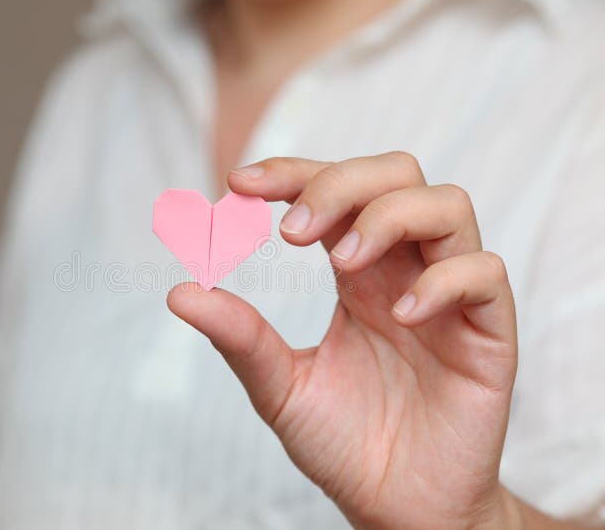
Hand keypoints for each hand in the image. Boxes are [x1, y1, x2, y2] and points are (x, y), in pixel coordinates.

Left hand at [168, 153, 518, 528]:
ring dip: (388, 218)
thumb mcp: (281, 388)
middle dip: (340, 184)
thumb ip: (241, 338)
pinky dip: (440, 281)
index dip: (291, 173)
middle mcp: (405, 271)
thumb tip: (179, 291)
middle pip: (395, 174)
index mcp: (358, 274)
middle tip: (290, 232)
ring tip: (341, 264)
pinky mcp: (489, 334)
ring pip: (447, 205)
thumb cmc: (344, 443)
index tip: (238, 183)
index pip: (335, 191)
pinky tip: (399, 316)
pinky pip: (484, 274)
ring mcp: (450, 298)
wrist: (396, 508)